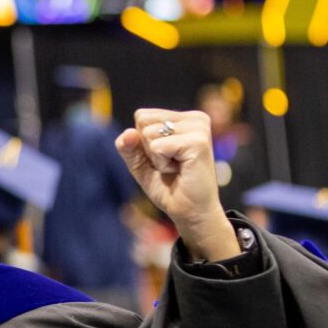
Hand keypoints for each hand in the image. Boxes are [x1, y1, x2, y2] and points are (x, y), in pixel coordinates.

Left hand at [116, 109, 239, 260]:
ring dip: (156, 157)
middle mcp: (196, 118)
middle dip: (148, 148)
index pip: (142, 116)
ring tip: (177, 167)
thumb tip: (129, 132)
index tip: (164, 157)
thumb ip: (128, 145)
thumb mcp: (140, 162)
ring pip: (149, 133)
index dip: (143, 142)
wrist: (189, 212)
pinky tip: (180, 170)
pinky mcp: (198, 142)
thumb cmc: (168, 186)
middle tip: (171, 164)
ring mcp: (199, 128)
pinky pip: (158, 147)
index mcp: (185, 118)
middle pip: (143, 120)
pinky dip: (162, 164)